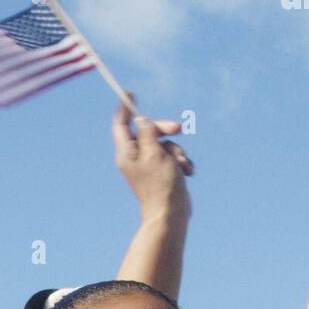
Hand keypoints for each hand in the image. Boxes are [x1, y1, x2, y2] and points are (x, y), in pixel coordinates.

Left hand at [112, 99, 192, 219]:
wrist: (171, 215)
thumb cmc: (161, 185)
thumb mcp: (155, 152)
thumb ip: (148, 133)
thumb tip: (142, 120)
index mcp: (126, 153)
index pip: (121, 124)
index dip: (124, 108)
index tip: (131, 93)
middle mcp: (135, 158)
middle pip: (148, 131)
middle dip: (165, 129)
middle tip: (179, 128)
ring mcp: (149, 166)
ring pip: (164, 144)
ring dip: (177, 151)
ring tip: (182, 165)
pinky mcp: (162, 173)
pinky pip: (172, 157)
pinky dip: (181, 162)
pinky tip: (187, 172)